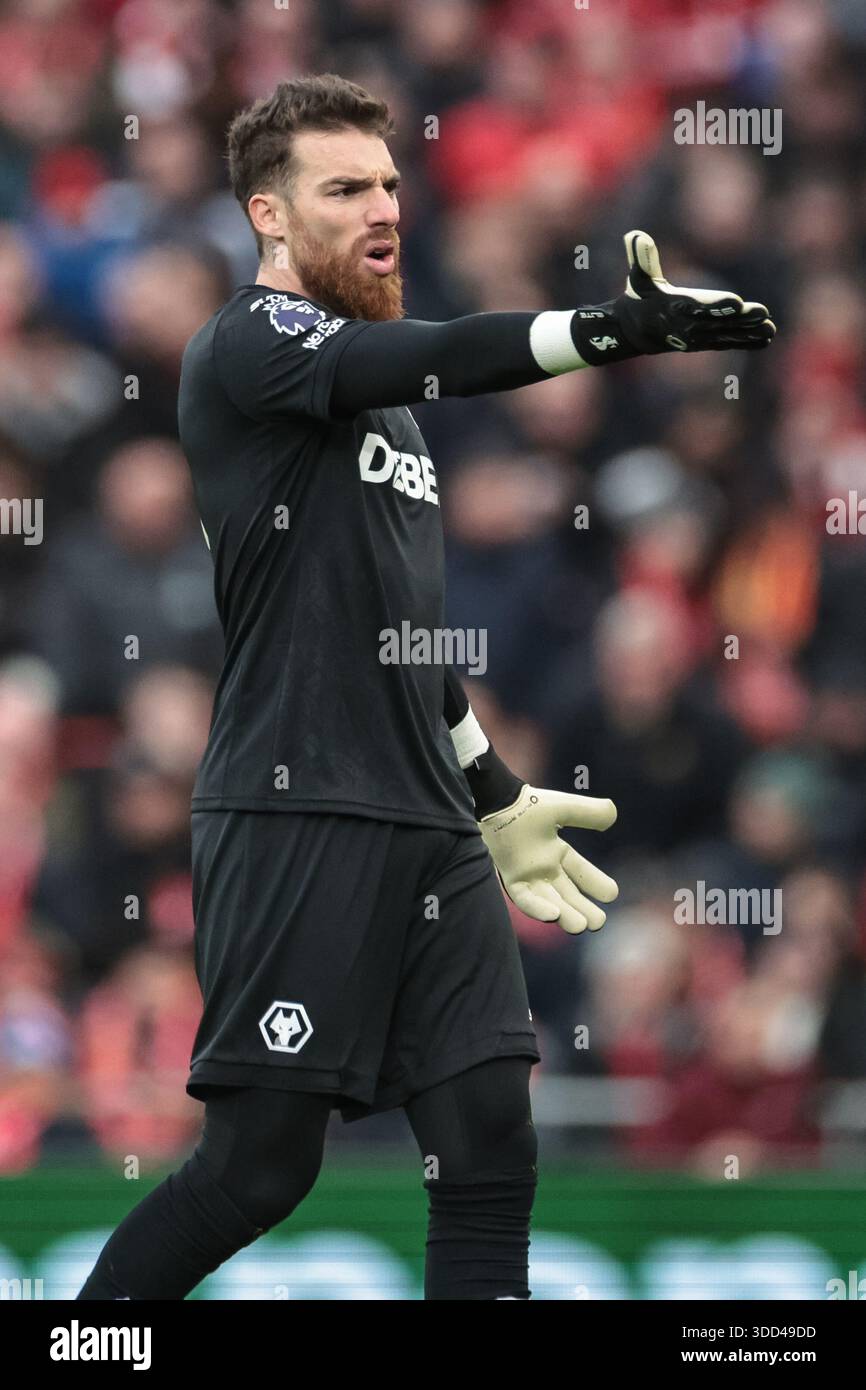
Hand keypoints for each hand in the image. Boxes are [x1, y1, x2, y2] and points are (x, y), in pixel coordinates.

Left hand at [479, 784, 618, 934]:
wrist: (497, 800)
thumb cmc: (527, 804)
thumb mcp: (564, 807)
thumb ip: (588, 811)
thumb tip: (613, 814)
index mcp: (556, 852)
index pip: (581, 872)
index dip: (595, 883)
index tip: (611, 894)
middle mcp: (543, 867)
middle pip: (566, 894)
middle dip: (582, 909)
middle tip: (598, 923)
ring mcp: (526, 874)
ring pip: (549, 900)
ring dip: (564, 914)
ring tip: (580, 927)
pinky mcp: (510, 877)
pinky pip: (524, 898)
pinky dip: (537, 908)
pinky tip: (553, 915)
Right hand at [612, 229, 775, 354]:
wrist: (638, 331)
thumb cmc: (642, 298)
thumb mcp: (639, 279)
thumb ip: (642, 259)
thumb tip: (635, 235)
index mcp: (675, 308)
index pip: (698, 307)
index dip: (717, 305)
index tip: (737, 302)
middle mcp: (688, 326)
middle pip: (719, 322)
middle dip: (741, 319)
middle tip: (763, 313)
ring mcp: (698, 337)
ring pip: (727, 334)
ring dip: (749, 332)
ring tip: (770, 329)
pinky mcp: (706, 341)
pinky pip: (728, 342)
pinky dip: (746, 342)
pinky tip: (766, 338)